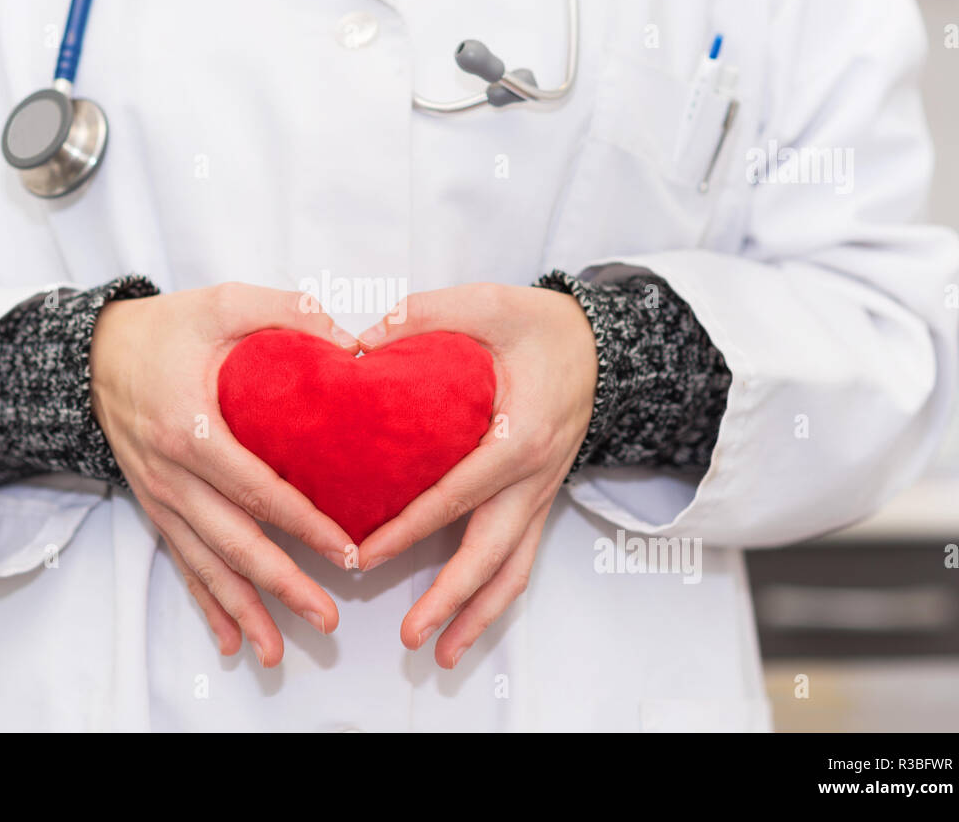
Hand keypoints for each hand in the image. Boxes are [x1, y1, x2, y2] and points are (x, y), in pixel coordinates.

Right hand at [91, 282, 359, 666]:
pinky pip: (182, 561)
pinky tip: (229, 638)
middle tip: (326, 619)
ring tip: (277, 651)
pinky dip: (205, 602)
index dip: (303, 523)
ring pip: (205, 564)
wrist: (93, 351)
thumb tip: (354, 343)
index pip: (257, 488)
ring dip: (242, 609)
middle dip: (281, 585)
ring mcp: (159, 495)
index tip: (348, 551)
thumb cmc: (166, 327)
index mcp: (191, 427)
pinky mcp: (155, 504)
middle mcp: (170, 473)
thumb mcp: (224, 302)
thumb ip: (289, 313)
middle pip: (232, 541)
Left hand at [355, 283, 596, 667]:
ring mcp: (540, 494)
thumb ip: (422, 316)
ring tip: (442, 654)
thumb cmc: (540, 325)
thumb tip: (358, 343)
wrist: (601, 345)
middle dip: (450, 599)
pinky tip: (467, 619)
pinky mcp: (537, 500)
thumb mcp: (487, 303)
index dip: (409, 529)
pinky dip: (495, 595)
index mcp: (519, 435)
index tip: (365, 555)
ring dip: (478, 615)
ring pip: (513, 570)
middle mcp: (534, 476)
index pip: (456, 494)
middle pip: (492, 554)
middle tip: (410, 634)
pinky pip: (519, 558)